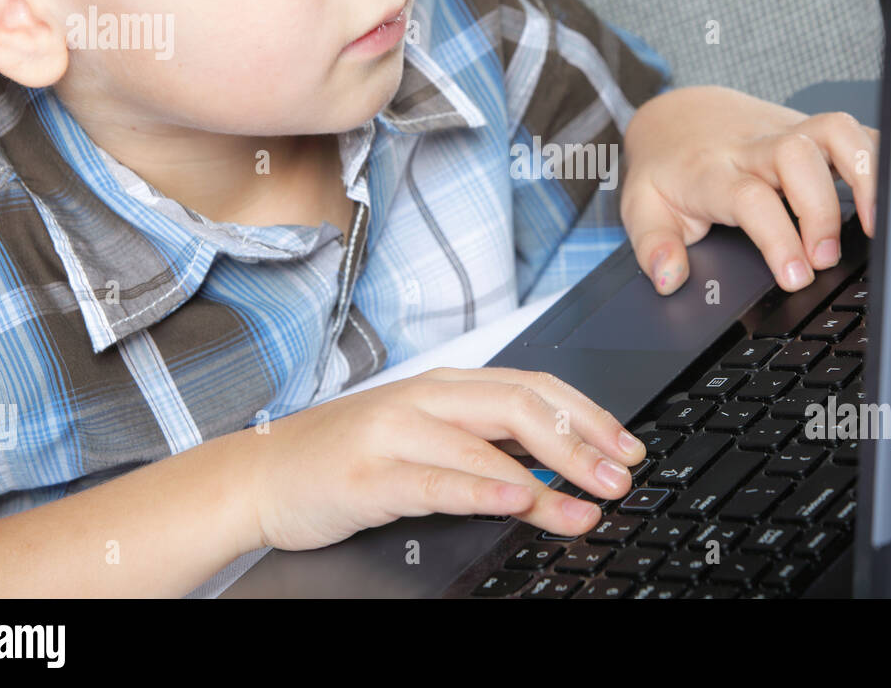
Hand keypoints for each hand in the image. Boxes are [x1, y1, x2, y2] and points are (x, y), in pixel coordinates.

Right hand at [241, 367, 645, 551]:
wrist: (262, 474)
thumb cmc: (349, 458)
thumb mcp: (425, 437)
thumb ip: (486, 442)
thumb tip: (558, 466)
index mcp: (445, 385)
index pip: (534, 386)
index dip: (589, 414)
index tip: (628, 447)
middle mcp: (425, 397)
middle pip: (521, 404)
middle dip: (581, 442)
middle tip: (621, 476)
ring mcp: (395, 431)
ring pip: (485, 444)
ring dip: (546, 477)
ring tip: (586, 505)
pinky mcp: (370, 473)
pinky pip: (436, 479)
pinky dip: (482, 489)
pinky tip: (517, 500)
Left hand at [621, 85, 878, 294]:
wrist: (678, 117)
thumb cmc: (667, 169)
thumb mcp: (641, 209)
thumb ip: (653, 245)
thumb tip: (669, 276)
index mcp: (714, 172)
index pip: (750, 198)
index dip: (778, 236)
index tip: (795, 274)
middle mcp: (754, 148)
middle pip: (797, 158)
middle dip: (821, 210)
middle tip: (824, 258)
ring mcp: (788, 132)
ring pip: (835, 130)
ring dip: (865, 174)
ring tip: (877, 225)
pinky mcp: (813, 130)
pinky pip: (857, 131)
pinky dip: (881, 159)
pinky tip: (890, 199)